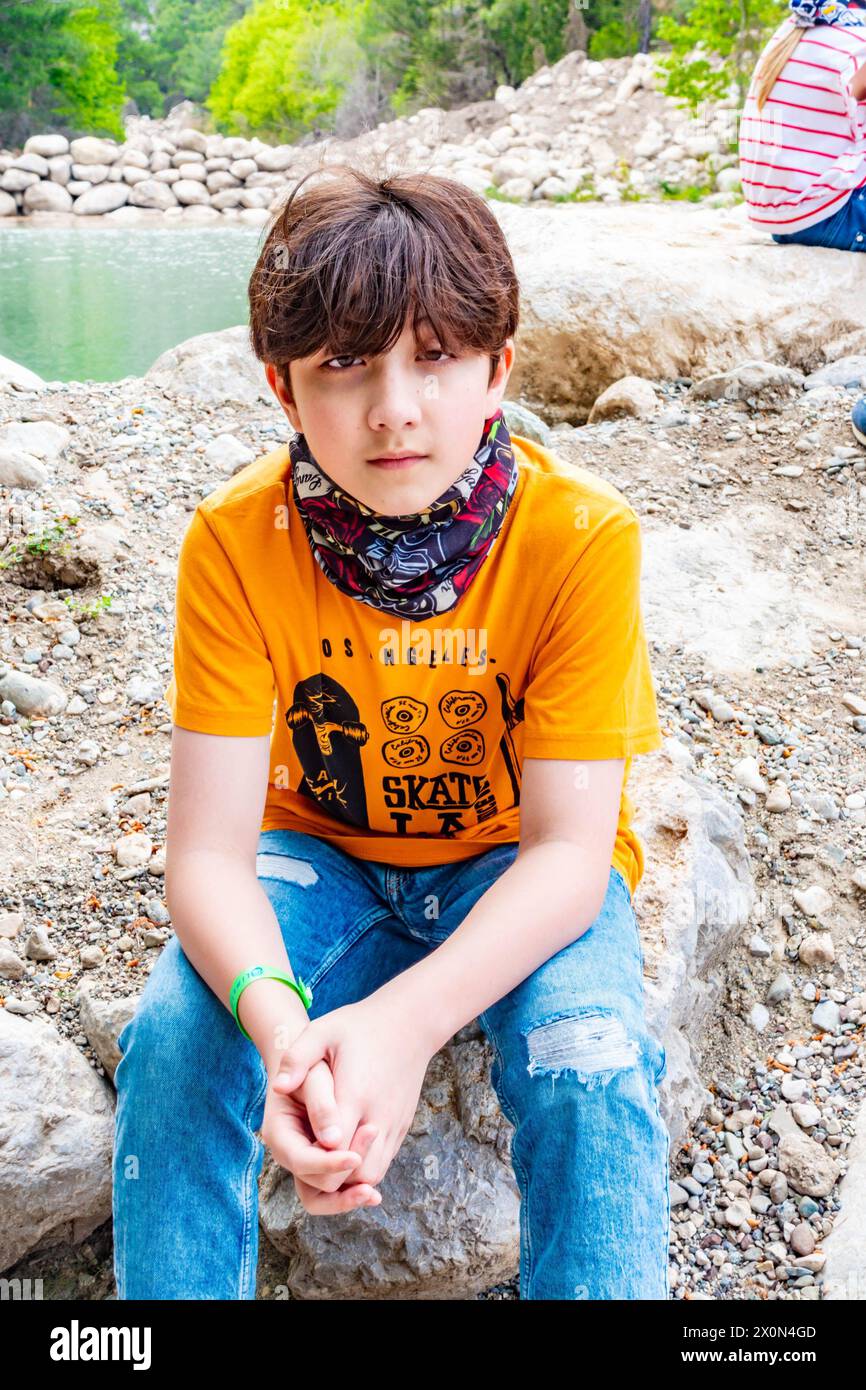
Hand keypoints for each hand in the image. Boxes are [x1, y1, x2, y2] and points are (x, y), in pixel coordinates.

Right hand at [260, 1056, 382, 1213]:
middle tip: (371, 1165)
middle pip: (313, 1185)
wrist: (316, 1062)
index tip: (355, 1157)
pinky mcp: (324, 1163)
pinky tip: (374, 1192)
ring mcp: (307, 1160)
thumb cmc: (314, 1062)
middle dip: (342, 1178)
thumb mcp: (315, 1073)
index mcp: (279, 1132)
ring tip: (374, 1196)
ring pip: (322, 1196)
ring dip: (347, 1197)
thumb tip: (332, 1140)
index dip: (328, 1162)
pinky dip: (352, 1191)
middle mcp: (290, 1153)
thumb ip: (320, 1103)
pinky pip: (335, 1188)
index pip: (301, 1160)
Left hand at [271, 995, 434, 1200]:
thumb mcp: (323, 1031)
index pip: (334, 1149)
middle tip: (308, 1161)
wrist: (409, 1024)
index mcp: (355, 1094)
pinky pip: (384, 1161)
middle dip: (329, 1175)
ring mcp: (395, 1124)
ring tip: (324, 1160)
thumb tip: (278, 1088)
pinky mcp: (402, 1127)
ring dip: (348, 1176)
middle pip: (354, 1173)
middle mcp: (379, 1115)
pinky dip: (363, 1165)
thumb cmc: (360, 1027)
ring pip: (372, 1175)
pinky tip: (343, 1151)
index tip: (301, 1148)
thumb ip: (297, 1059)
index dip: (315, 1158)